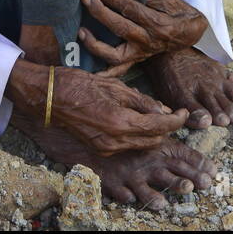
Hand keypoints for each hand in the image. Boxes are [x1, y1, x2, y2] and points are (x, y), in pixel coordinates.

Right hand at [48, 67, 187, 155]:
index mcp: (120, 122)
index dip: (176, 120)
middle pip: (154, 141)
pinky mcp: (100, 148)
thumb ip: (141, 101)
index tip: (183, 112)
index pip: (160, 127)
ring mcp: (106, 148)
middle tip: (172, 113)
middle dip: (167, 129)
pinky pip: (127, 146)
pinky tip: (135, 121)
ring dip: (153, 134)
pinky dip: (137, 136)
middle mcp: (115, 140)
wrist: (49, 97)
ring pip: (141, 145)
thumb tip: (162, 111)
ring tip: (154, 115)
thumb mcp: (115, 86)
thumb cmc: (79, 85)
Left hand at [78, 0, 207, 77]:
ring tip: (81, 30)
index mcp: (158, 24)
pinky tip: (88, 72)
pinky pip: (119, 71)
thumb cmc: (180, 13)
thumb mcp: (170, 0)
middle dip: (100, 12)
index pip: (130, 9)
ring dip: (95, 44)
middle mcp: (148, 41)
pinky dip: (104, 74)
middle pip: (120, 28)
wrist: (191, 34)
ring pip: (115, 56)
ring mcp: (141, 54)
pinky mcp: (136, 60)